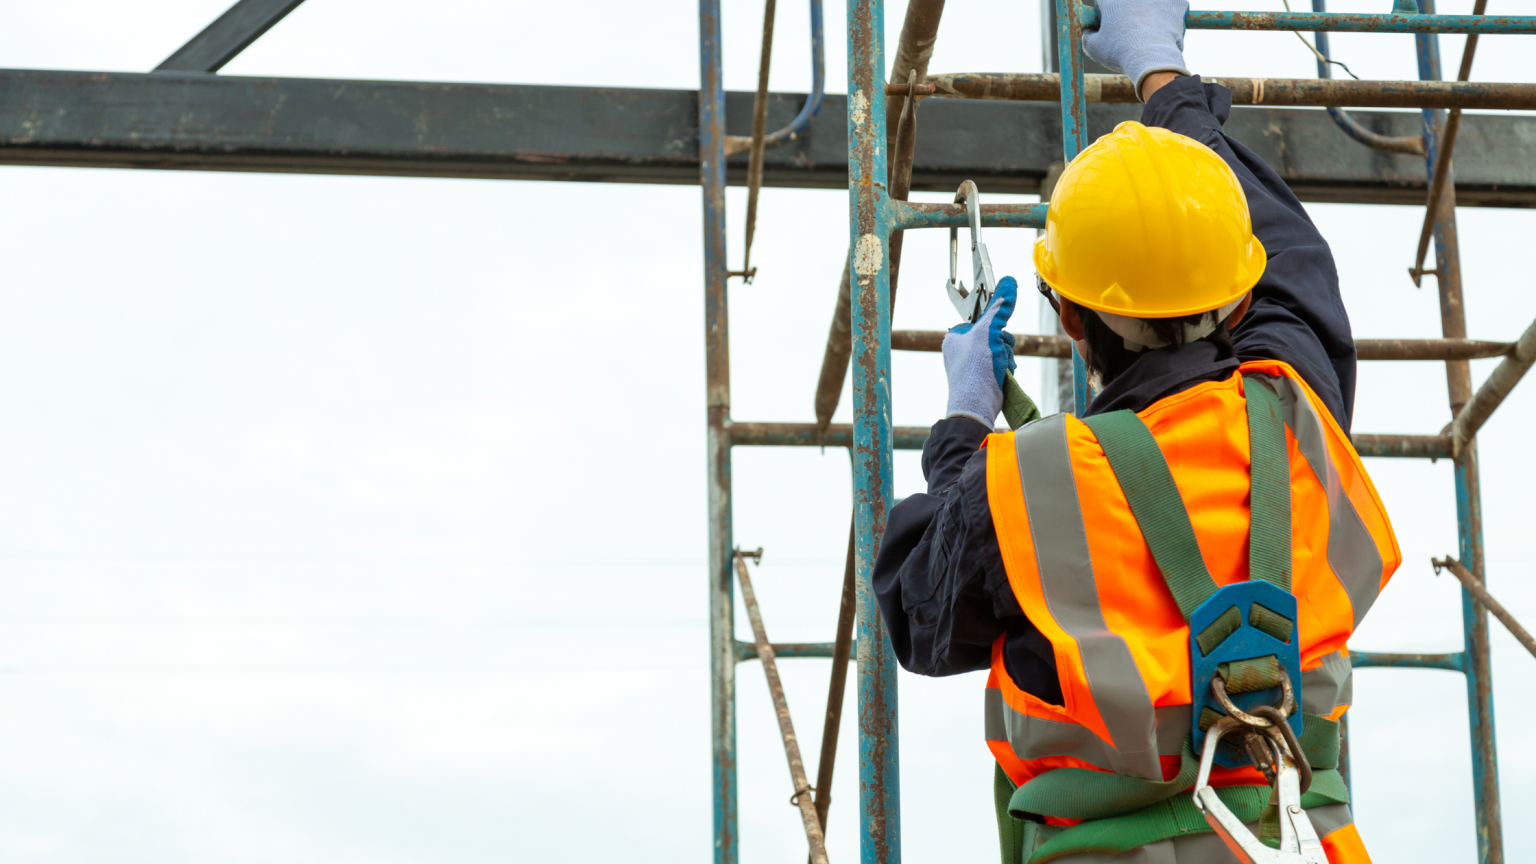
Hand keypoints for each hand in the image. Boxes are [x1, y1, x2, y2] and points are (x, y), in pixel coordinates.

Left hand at [942, 276, 1017, 426]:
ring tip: (998, 365)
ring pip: (1001, 348)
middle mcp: (962, 349)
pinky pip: (1003, 362)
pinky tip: (1001, 374)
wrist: (977, 404)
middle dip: (1002, 342)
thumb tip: (1009, 282)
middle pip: (995, 333)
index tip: (995, 330)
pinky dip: (1006, 366)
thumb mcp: (987, 332)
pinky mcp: (985, 374)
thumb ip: (998, 308)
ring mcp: (974, 363)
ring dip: (1005, 355)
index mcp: (955, 337)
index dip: (992, 323)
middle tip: (996, 351)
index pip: (981, 318)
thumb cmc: (974, 369)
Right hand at [1082, 0, 1190, 99]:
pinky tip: (1165, 29)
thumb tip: (1089, 33)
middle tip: (1129, 30)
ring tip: (1148, 32)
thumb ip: (1088, 37)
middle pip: (1130, 3)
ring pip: (1152, 3)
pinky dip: (1171, 15)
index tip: (1106, 24)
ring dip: (1150, 12)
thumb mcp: (1094, 48)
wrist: (1151, 57)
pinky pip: (1175, 6)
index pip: (1104, 2)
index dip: (1104, 13)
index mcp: (1113, 0)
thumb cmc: (1120, 52)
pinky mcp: (1177, 2)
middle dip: (1129, 13)